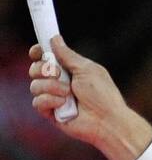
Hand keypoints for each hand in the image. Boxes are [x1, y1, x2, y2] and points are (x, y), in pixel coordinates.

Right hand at [27, 35, 151, 159]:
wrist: (108, 121)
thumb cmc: (103, 95)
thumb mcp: (86, 69)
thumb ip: (68, 55)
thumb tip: (54, 38)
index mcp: (69, 71)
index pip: (44, 58)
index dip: (38, 52)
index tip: (38, 51)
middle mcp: (59, 83)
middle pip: (35, 69)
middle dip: (44, 69)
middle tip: (58, 73)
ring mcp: (54, 99)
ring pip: (34, 85)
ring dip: (51, 86)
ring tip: (68, 93)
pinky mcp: (51, 113)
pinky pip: (37, 102)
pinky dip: (49, 100)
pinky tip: (63, 104)